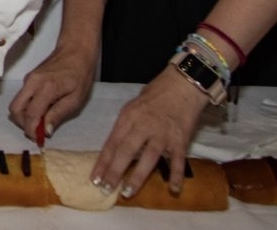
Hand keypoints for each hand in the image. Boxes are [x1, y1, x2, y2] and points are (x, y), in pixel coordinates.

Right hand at [8, 44, 96, 143]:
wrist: (76, 51)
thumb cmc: (80, 74)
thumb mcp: (76, 99)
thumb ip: (58, 114)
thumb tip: (46, 131)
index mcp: (46, 88)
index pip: (30, 114)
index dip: (32, 131)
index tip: (39, 140)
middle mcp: (32, 83)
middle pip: (15, 109)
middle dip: (23, 124)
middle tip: (38, 131)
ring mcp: (28, 79)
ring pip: (17, 103)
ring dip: (25, 116)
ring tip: (43, 121)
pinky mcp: (29, 79)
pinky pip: (22, 97)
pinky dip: (28, 107)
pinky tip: (43, 109)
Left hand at [92, 65, 210, 197]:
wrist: (183, 85)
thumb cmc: (155, 96)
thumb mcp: (133, 107)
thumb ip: (125, 127)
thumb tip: (114, 149)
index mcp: (129, 117)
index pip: (112, 142)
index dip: (102, 162)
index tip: (94, 178)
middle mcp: (144, 125)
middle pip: (126, 151)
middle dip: (114, 171)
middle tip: (105, 189)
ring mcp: (163, 133)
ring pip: (148, 157)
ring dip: (137, 176)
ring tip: (127, 192)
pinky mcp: (180, 139)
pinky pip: (177, 160)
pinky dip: (176, 175)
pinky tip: (174, 189)